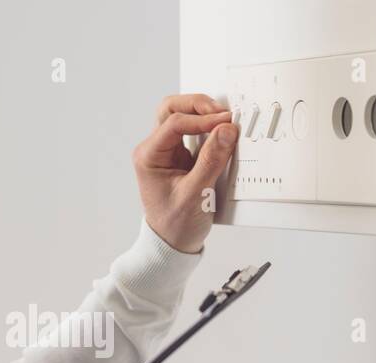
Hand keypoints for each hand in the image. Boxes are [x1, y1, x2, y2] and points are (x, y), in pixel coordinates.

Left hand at [133, 94, 238, 253]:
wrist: (172, 244)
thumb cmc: (176, 225)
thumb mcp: (195, 194)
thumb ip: (211, 161)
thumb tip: (226, 130)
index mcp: (149, 156)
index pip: (174, 124)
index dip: (202, 119)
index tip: (226, 123)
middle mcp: (155, 149)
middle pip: (172, 109)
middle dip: (198, 105)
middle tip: (223, 114)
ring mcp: (168, 151)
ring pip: (181, 115)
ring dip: (203, 113)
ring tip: (225, 121)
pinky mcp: (181, 156)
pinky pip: (193, 131)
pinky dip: (208, 127)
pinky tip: (222, 132)